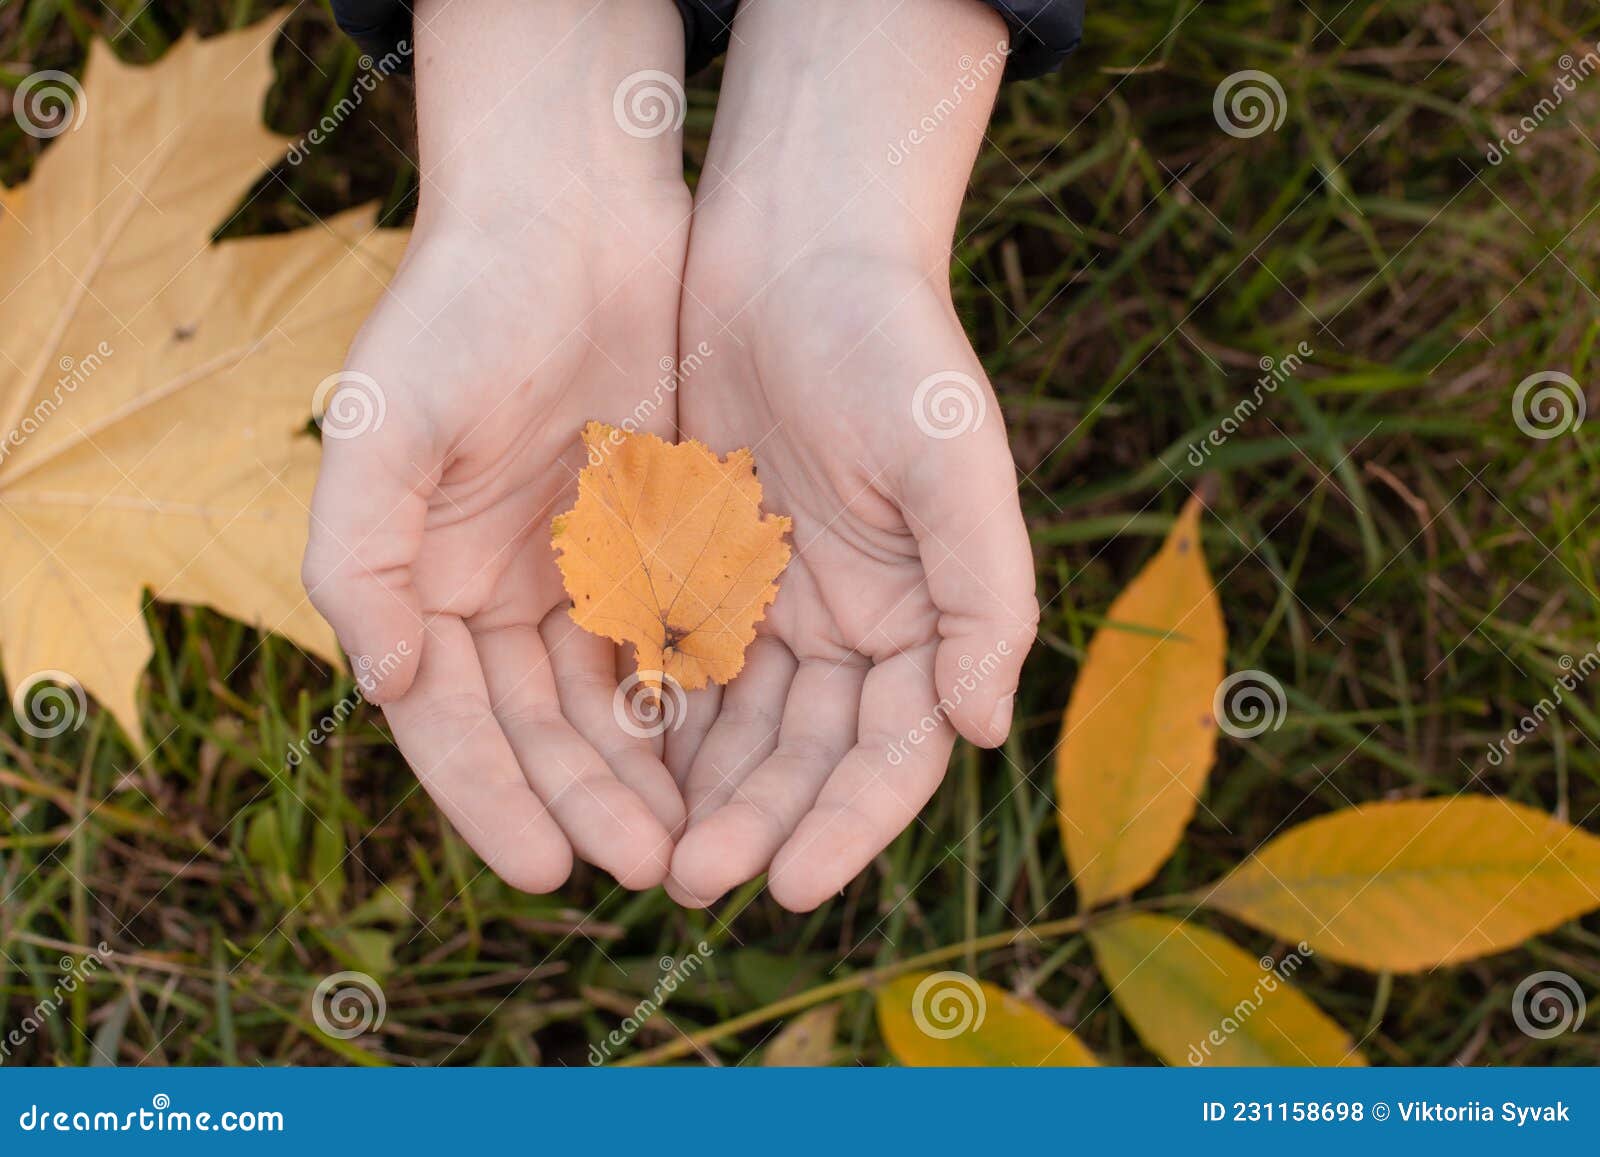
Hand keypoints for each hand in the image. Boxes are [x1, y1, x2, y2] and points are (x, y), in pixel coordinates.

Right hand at [302, 0, 691, 891]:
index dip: (490, 801)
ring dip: (644, 773)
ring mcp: (571, 575)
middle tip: (649, 868)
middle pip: (537, 732)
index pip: (449, 724)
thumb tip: (384, 684)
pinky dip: (690, 702)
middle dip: (586, 802)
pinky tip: (728, 753)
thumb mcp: (387, 425)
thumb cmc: (462, 311)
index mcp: (419, 585)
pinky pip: (669, 645)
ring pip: (608, 704)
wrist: (570, 220)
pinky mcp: (646, 546)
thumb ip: (362, 557)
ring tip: (693, 838)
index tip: (544, 872)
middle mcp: (492, 596)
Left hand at [665, 0, 1036, 911]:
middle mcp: (851, 626)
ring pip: (734, 729)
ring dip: (696, 792)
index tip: (792, 885)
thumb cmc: (893, 342)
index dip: (850, 825)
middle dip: (756, 822)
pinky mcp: (700, 568)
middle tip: (692, 879)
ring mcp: (773, 602)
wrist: (795, 247)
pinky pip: (671, 664)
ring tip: (645, 851)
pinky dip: (649, 720)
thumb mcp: (953, 461)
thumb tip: (987, 728)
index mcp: (923, 616)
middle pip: (805, 758)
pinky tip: (608, 764)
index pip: (895, 752)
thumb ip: (983, 595)